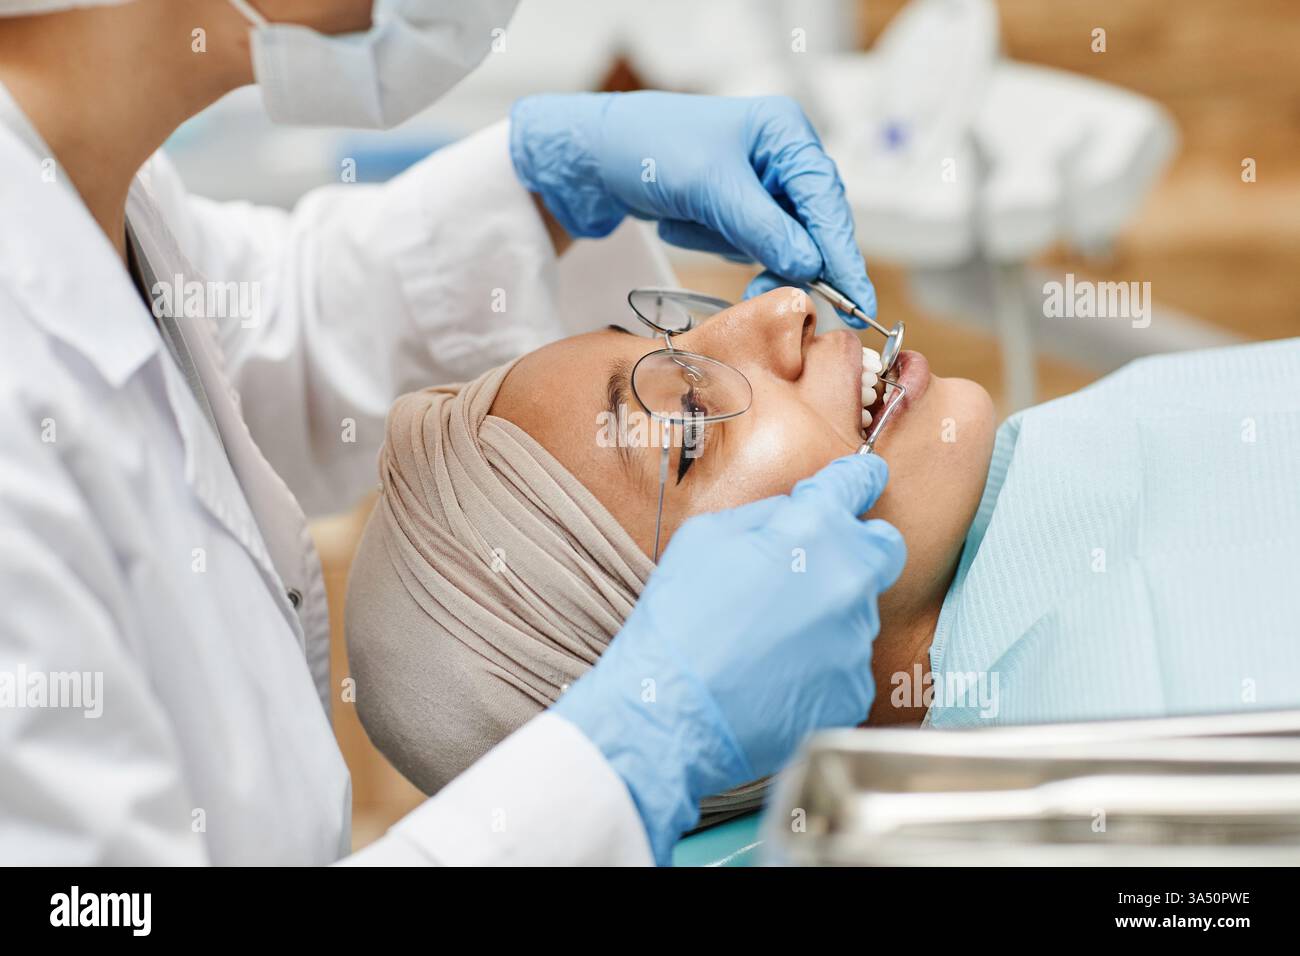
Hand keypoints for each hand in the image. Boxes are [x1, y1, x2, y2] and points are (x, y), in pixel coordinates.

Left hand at [509, 91, 878, 322]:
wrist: (591, 159)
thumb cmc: (648, 149)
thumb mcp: (709, 187)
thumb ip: (763, 227)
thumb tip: (809, 264)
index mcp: (785, 133)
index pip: (827, 200)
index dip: (843, 252)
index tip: (859, 300)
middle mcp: (781, 157)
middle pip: (813, 225)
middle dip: (795, 262)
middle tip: (785, 300)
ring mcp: (760, 185)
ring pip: (782, 243)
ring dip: (749, 255)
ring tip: (713, 247)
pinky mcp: (737, 210)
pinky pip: (751, 247)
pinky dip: (723, 248)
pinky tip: (682, 223)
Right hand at [550, 453, 904, 863]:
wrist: (671, 714)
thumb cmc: (678, 620)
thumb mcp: (704, 537)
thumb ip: (765, 514)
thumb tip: (797, 511)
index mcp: (813, 531)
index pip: (856, 485)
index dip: (858, 479)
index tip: (863, 479)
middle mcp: (849, 581)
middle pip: (883, 550)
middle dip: (858, 548)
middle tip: (814, 565)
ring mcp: (856, 640)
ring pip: (857, 612)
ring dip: (826, 615)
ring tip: (767, 640)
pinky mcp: (854, 690)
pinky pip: (846, 664)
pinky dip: (819, 665)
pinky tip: (774, 676)